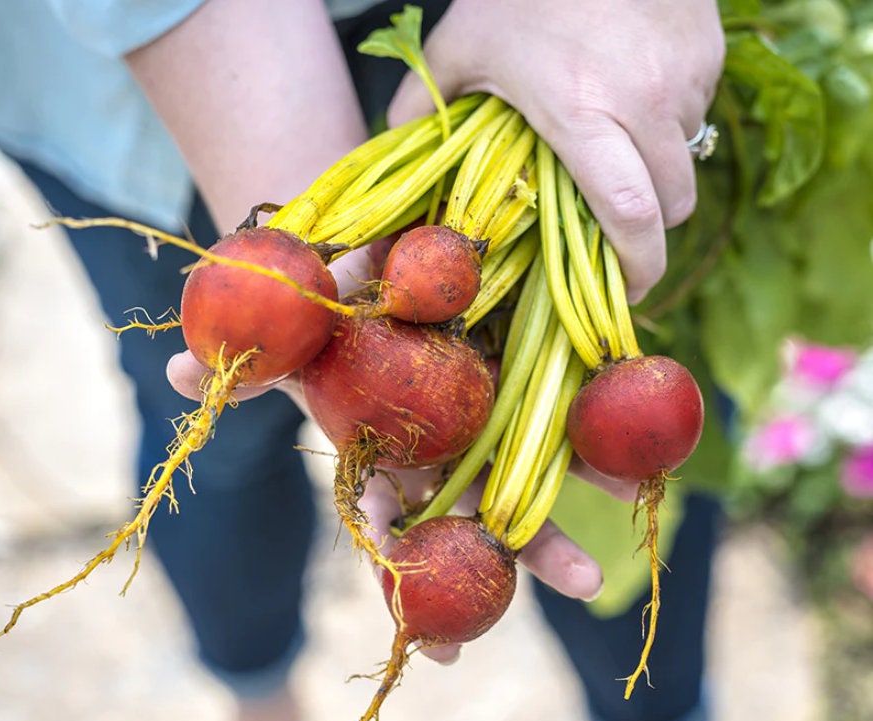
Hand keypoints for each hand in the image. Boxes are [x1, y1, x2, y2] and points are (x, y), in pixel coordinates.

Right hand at [167, 351, 624, 666]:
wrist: (375, 265)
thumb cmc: (330, 314)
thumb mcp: (295, 336)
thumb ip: (253, 361)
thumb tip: (180, 368)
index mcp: (387, 449)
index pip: (394, 519)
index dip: (404, 569)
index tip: (426, 633)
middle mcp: (442, 444)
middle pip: (480, 510)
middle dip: (521, 553)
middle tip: (578, 586)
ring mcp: (484, 414)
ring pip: (531, 473)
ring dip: (570, 513)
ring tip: (607, 565)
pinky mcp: (520, 376)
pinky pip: (564, 411)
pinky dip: (599, 445)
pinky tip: (637, 470)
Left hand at [387, 0, 725, 299]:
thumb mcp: (460, 47)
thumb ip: (421, 109)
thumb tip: (390, 159)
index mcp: (583, 113)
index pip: (633, 218)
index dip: (638, 269)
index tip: (626, 293)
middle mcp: (645, 102)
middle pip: (674, 207)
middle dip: (651, 235)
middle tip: (620, 239)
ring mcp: (686, 76)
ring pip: (686, 165)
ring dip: (658, 178)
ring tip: (617, 155)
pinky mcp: (710, 52)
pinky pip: (698, 116)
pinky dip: (671, 127)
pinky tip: (635, 99)